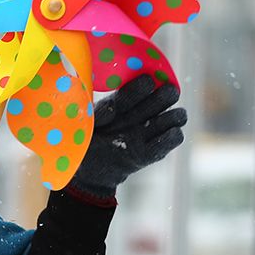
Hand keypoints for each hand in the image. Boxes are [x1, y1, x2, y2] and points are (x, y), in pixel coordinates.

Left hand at [69, 74, 186, 198]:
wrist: (88, 171)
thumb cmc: (83, 143)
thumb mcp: (81, 127)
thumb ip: (94, 117)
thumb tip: (111, 113)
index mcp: (121, 102)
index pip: (134, 89)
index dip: (140, 87)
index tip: (146, 82)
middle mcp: (139, 113)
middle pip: (162, 97)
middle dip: (164, 96)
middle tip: (168, 93)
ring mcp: (147, 132)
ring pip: (174, 116)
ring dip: (173, 116)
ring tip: (167, 118)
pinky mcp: (151, 152)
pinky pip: (172, 140)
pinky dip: (172, 136)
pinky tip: (170, 133)